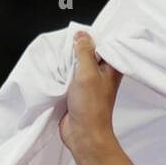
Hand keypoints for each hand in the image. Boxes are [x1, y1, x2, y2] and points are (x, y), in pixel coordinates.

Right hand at [59, 31, 122, 158]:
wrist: (83, 135)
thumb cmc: (91, 107)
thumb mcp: (88, 72)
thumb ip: (85, 52)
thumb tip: (82, 35)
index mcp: (111, 68)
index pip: (105, 44)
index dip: (94, 36)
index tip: (80, 30)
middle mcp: (101, 74)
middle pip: (89, 52)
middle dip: (76, 46)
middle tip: (65, 40)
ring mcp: (89, 83)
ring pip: (77, 63)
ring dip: (67, 59)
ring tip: (58, 51)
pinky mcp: (77, 91)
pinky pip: (68, 75)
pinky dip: (61, 71)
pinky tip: (54, 66)